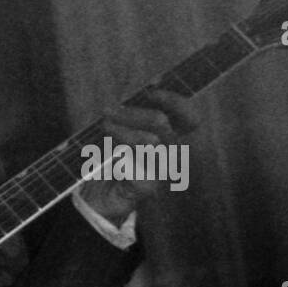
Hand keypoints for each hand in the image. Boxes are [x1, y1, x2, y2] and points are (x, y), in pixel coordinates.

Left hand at [79, 88, 197, 225]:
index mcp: (169, 140)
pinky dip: (119, 159)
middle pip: (161, 123)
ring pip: (149, 141)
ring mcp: (161, 173)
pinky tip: (110, 159)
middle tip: (108, 111)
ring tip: (104, 127)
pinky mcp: (148, 189)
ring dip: (121, 131)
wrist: (98, 197)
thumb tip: (140, 89)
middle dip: (132, 113)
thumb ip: (131, 114)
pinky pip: (136, 168)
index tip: (149, 92)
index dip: (174, 102)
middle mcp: (170, 155)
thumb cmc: (109, 160)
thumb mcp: (119, 132)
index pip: (189, 119)